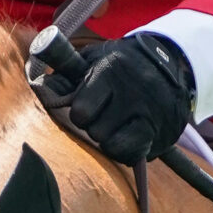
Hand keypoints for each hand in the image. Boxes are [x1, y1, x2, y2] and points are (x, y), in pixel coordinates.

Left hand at [28, 30, 194, 164]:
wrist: (172, 63)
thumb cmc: (121, 64)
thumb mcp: (94, 59)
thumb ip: (66, 73)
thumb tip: (39, 87)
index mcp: (110, 69)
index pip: (81, 111)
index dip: (81, 113)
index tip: (88, 107)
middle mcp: (132, 91)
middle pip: (95, 131)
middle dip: (95, 126)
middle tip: (105, 115)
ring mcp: (149, 113)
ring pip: (111, 146)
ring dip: (109, 140)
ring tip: (117, 125)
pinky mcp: (161, 131)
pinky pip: (132, 154)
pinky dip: (126, 150)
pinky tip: (128, 137)